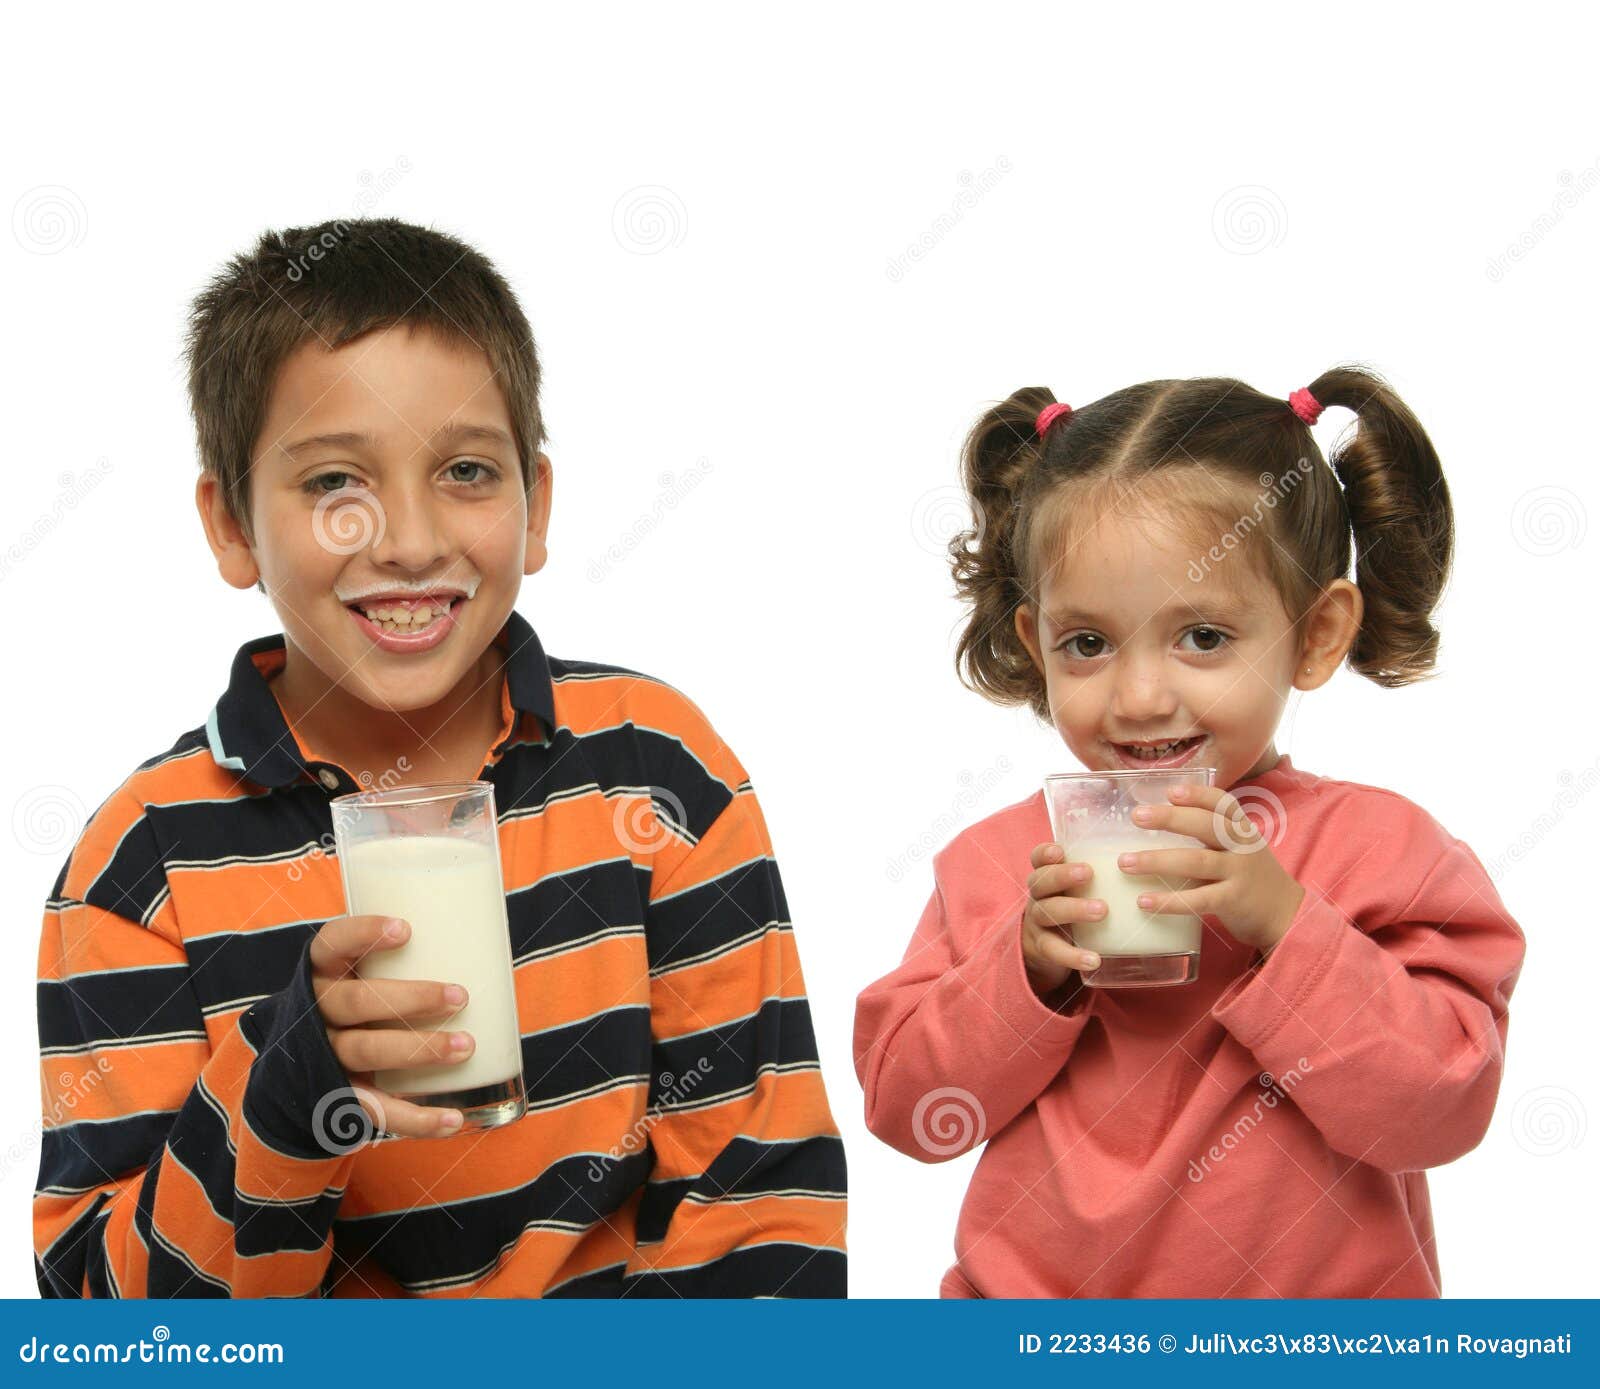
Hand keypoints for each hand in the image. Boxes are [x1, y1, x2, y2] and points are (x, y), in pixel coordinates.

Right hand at [310, 914, 474, 1139]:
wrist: (302, 1067)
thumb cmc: (359, 1002)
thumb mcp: (362, 974)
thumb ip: (406, 960)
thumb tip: (486, 944)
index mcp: (324, 972)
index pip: (332, 943)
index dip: (363, 934)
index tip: (406, 929)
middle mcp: (318, 1013)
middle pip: (358, 1002)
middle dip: (412, 999)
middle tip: (460, 997)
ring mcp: (324, 1057)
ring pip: (367, 1051)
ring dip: (420, 1050)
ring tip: (465, 1046)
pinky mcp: (339, 1097)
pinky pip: (377, 1111)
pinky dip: (418, 1120)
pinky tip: (454, 1120)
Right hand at [1022, 841, 1105, 999]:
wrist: (1045, 946)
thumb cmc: (1072, 906)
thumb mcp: (1078, 889)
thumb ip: (1103, 875)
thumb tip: (1151, 866)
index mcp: (1048, 876)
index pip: (1038, 858)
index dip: (1045, 852)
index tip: (1060, 850)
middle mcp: (1039, 895)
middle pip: (1041, 881)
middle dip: (1062, 875)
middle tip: (1088, 873)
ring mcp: (1038, 921)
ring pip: (1048, 911)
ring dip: (1073, 909)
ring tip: (1101, 911)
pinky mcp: (1043, 947)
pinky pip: (1054, 950)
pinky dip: (1073, 955)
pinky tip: (1093, 959)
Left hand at [1117, 783, 1304, 953]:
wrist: (1285, 913)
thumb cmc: (1249, 875)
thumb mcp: (1237, 847)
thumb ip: (1207, 834)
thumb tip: (1153, 820)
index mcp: (1241, 829)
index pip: (1222, 803)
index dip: (1198, 794)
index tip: (1170, 790)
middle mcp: (1242, 847)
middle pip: (1207, 826)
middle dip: (1170, 819)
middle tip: (1136, 816)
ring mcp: (1239, 873)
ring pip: (1197, 862)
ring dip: (1158, 861)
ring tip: (1126, 862)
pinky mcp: (1233, 901)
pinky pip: (1198, 899)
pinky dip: (1170, 900)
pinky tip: (1144, 901)